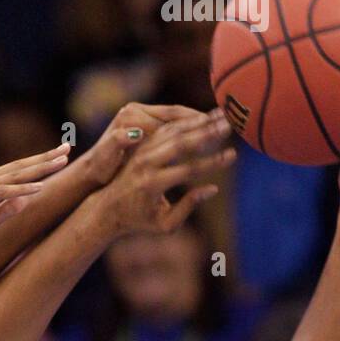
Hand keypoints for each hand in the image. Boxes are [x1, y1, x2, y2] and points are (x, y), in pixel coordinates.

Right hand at [0, 145, 71, 269]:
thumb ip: (4, 210)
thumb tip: (25, 199)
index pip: (13, 170)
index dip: (36, 163)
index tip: (57, 157)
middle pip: (16, 166)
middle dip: (42, 158)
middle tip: (66, 149)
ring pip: (12, 175)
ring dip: (38, 169)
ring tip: (60, 163)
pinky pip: (2, 192)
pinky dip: (21, 189)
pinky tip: (40, 188)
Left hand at [99, 109, 235, 234]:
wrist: (107, 208)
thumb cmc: (139, 221)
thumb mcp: (164, 224)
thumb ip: (187, 207)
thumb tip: (212, 189)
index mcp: (152, 185)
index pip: (188, 170)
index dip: (212, 163)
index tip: (232, 156)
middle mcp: (145, 165)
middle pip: (180, 143)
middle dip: (207, 133)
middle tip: (230, 125)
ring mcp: (141, 152)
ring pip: (173, 130)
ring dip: (198, 121)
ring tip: (222, 115)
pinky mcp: (140, 144)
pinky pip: (165, 127)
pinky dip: (185, 120)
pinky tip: (204, 116)